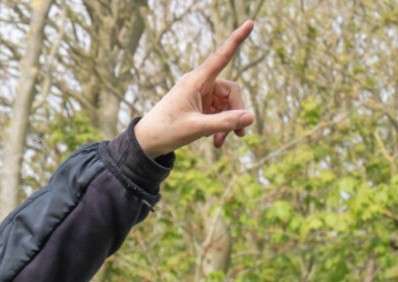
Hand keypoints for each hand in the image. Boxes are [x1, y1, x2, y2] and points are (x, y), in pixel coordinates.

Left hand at [134, 21, 256, 156]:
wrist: (147, 141)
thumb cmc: (167, 131)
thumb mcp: (197, 128)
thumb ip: (225, 122)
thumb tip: (250, 117)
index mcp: (196, 81)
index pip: (222, 56)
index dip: (237, 39)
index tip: (250, 23)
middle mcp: (199, 83)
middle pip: (231, 91)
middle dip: (235, 113)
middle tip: (237, 135)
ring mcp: (200, 94)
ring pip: (226, 104)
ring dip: (227, 123)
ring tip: (219, 143)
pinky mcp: (199, 104)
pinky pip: (218, 111)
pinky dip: (219, 125)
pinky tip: (214, 140)